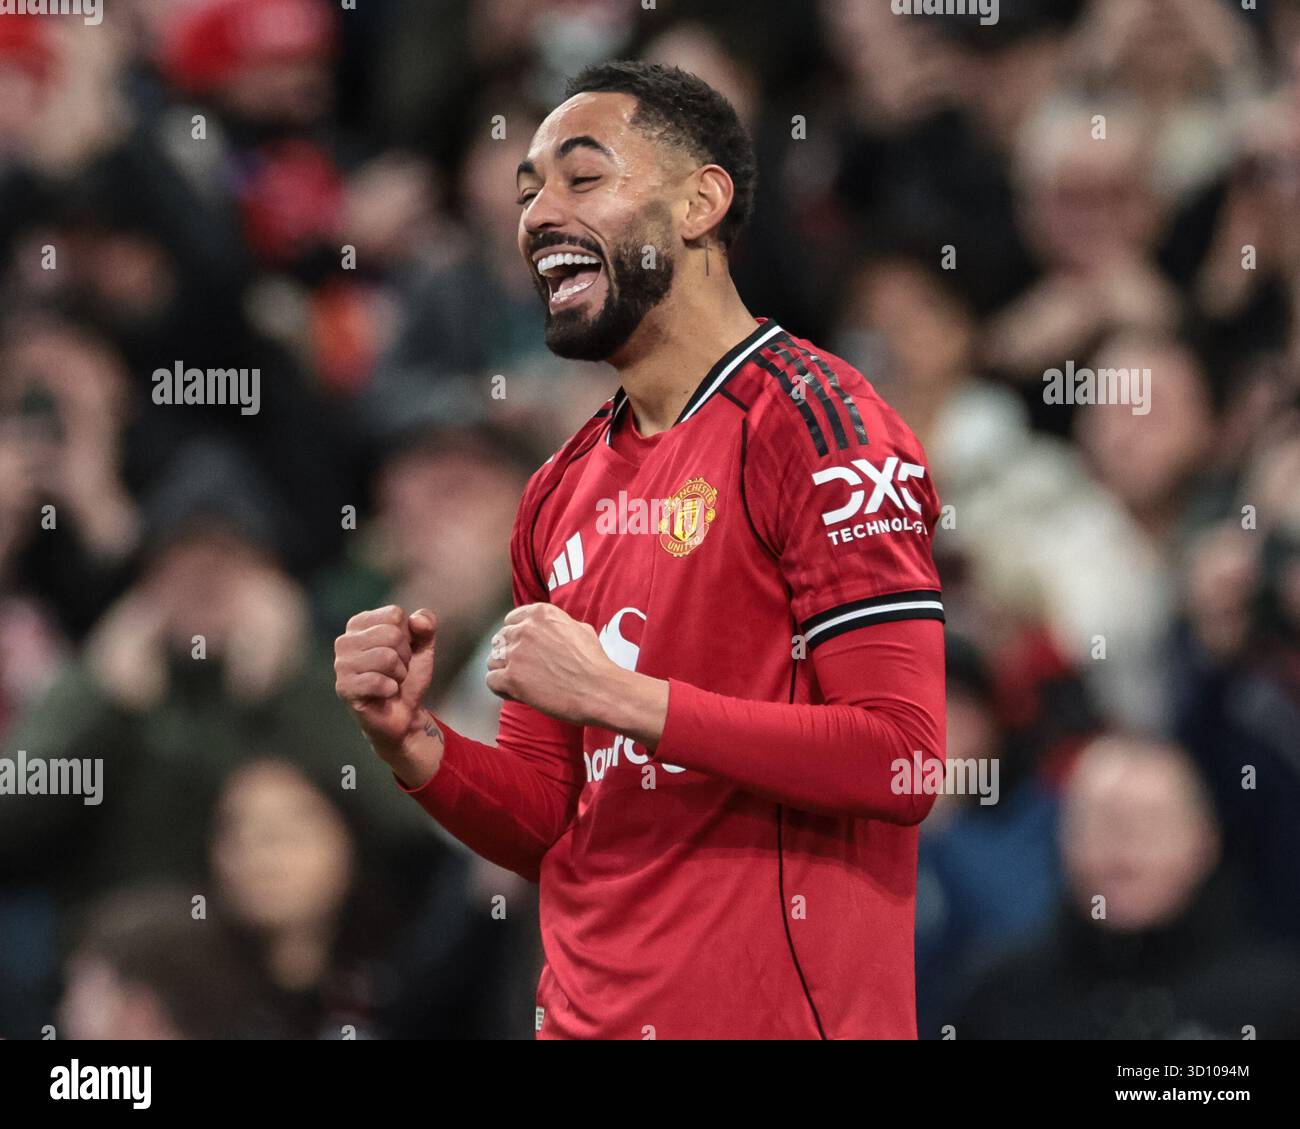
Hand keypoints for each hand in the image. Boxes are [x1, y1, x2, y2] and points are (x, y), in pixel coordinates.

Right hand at [334, 606, 439, 775]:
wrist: (405, 714)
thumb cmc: (408, 676)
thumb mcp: (424, 646)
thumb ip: (426, 624)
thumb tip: (416, 620)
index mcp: (360, 623)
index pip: (394, 615)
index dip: (408, 636)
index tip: (401, 652)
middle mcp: (345, 640)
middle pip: (391, 635)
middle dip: (405, 656)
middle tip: (397, 670)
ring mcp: (341, 665)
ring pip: (386, 657)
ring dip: (399, 674)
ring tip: (391, 681)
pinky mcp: (344, 688)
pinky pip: (378, 681)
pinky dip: (391, 689)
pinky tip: (385, 693)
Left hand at [485, 604, 668, 746]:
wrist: (599, 689)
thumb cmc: (595, 663)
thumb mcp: (581, 629)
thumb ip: (559, 625)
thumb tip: (552, 633)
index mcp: (541, 614)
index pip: (512, 620)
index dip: (516, 636)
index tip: (523, 648)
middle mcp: (524, 629)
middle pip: (501, 640)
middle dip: (509, 654)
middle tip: (524, 668)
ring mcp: (516, 654)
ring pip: (492, 660)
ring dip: (503, 670)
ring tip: (520, 682)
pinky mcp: (511, 678)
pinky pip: (491, 681)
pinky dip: (501, 688)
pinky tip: (516, 693)